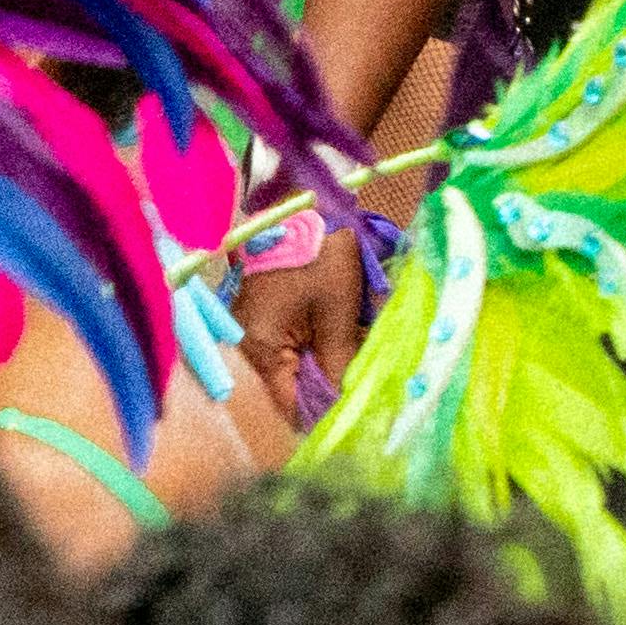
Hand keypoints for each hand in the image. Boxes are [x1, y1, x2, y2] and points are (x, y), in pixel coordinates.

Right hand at [228, 227, 369, 423]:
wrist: (303, 205)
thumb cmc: (320, 255)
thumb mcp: (337, 310)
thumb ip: (339, 359)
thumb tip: (347, 402)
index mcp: (262, 348)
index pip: (291, 403)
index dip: (323, 414)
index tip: (358, 419)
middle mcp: (253, 347)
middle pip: (296, 386)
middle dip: (333, 387)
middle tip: (372, 388)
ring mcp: (260, 331)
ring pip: (300, 366)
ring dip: (331, 365)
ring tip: (367, 360)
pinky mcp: (272, 317)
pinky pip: (298, 345)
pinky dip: (324, 345)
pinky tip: (352, 338)